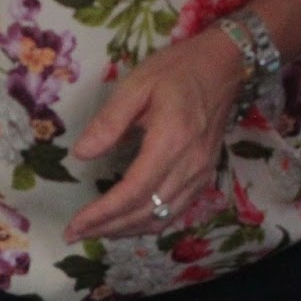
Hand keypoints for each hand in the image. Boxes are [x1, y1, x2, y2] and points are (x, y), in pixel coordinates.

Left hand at [63, 30, 244, 241]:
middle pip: (145, 213)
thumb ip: (109, 121)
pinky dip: (147, 223)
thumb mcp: (137, 85)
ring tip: (95, 232)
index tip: (75, 225)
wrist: (225, 66)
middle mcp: (190, 166)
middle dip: (107, 228)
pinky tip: (126, 222)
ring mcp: (201, 176)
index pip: (132, 192)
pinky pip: (174, 212)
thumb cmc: (179, 70)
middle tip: (75, 234)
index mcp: (170, 142)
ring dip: (125, 230)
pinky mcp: (204, 178)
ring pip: (160, 219)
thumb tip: (81, 154)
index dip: (102, 213)